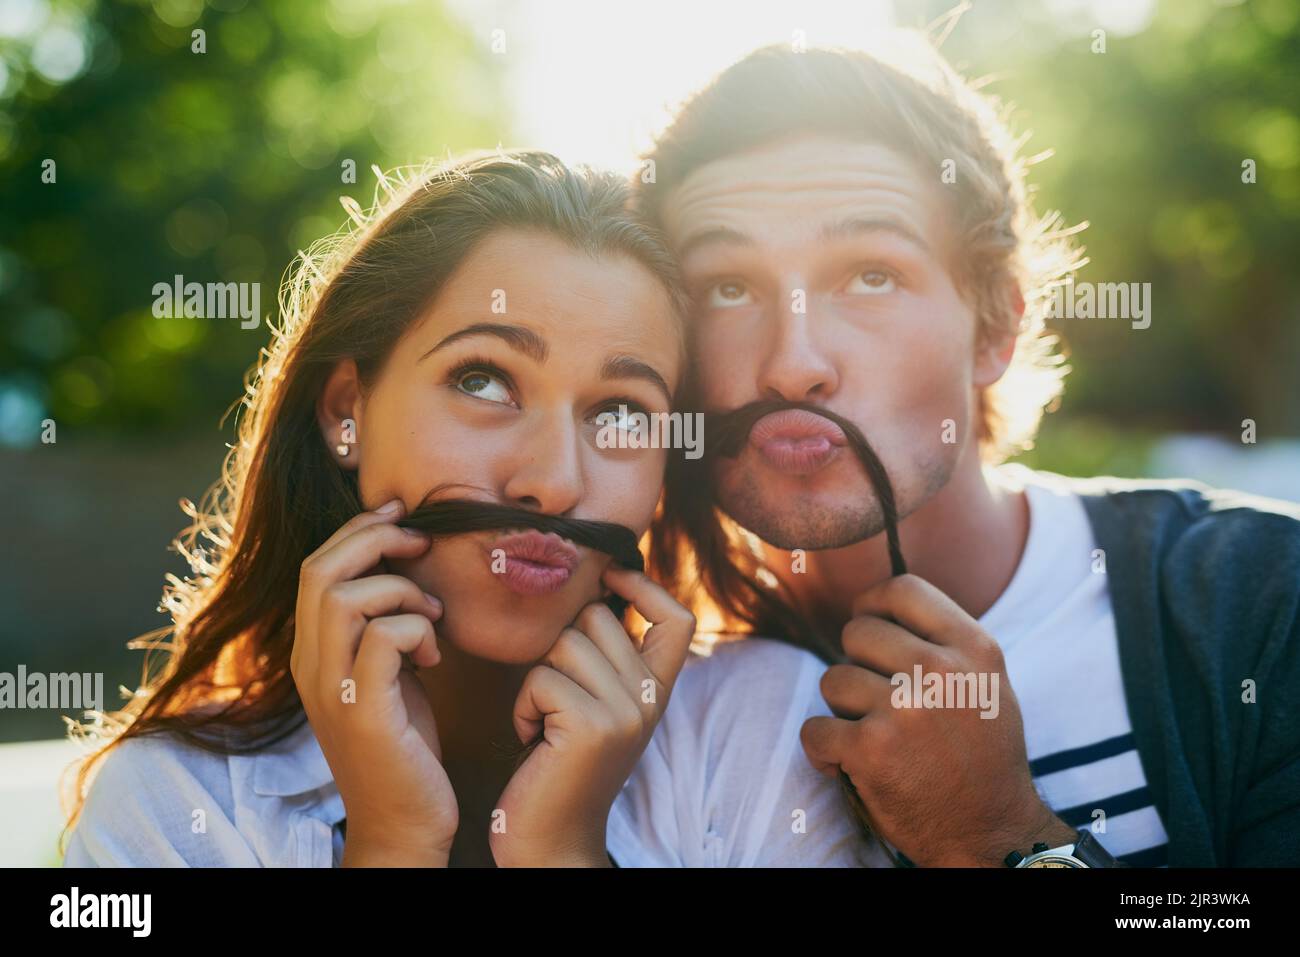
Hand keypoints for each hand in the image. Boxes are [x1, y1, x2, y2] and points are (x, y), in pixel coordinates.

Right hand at [290, 498, 456, 866]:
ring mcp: (331, 689)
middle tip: (420, 542)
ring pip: (342, 597)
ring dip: (400, 590)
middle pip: (319, 570)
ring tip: (432, 615)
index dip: (357, 530)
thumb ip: (385, 628)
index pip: (315, 567)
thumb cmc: (407, 746)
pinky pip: (382, 637)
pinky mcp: (362, 712)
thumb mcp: (391, 674)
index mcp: (313, 653)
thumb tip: (408, 571)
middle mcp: (310, 666)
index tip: (401, 514)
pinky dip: (416, 630)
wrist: (405, 823)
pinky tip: (435, 655)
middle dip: (375, 539)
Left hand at [490, 567, 695, 866]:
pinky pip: (540, 677)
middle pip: (597, 617)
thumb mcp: (598, 708)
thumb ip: (606, 660)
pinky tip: (533, 740)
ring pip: (564, 642)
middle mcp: (649, 699)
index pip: (678, 619)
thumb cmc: (559, 767)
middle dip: (560, 646)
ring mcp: (625, 712)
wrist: (551, 842)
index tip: (612, 575)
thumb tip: (592, 590)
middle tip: (556, 699)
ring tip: (544, 723)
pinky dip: (522, 707)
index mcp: (656, 692)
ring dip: (537, 680)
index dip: (646, 587)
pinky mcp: (591, 725)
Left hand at [800, 573, 1072, 865]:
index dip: (872, 604)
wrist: (991, 832)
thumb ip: (942, 640)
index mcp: (973, 649)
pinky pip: (814, 729)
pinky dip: (822, 751)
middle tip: (876, 699)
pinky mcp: (871, 749)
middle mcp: (940, 672)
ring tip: (873, 735)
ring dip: (842, 710)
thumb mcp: (986, 682)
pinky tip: (847, 763)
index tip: (868, 627)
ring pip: (833, 679)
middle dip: (856, 663)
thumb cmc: (982, 755)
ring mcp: (904, 710)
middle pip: (858, 632)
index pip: (902, 589)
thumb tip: (877, 603)